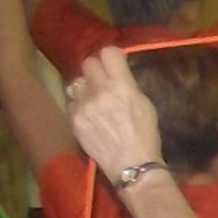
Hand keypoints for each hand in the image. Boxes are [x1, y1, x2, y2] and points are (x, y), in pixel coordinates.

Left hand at [65, 50, 165, 175]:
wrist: (131, 164)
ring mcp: (83, 105)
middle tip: (103, 81)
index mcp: (122, 86)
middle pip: (88, 63)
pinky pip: (72, 102)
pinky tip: (90, 117)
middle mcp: (99, 91)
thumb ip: (128, 86)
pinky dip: (80, 106)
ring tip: (94, 100)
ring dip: (85, 88)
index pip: (108, 52)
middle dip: (97, 70)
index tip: (115, 63)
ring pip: (77, 82)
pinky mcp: (73, 118)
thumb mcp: (145, 105)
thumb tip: (117, 74)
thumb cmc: (145, 135)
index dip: (112, 56)